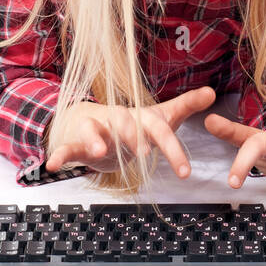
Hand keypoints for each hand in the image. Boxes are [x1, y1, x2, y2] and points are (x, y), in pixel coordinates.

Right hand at [45, 86, 215, 178]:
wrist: (87, 122)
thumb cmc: (128, 125)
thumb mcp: (157, 117)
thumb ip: (184, 106)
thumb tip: (213, 93)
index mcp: (138, 117)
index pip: (158, 127)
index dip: (172, 147)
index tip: (185, 171)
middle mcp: (116, 119)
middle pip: (125, 124)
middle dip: (134, 137)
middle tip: (144, 153)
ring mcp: (94, 129)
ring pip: (93, 129)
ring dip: (94, 139)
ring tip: (97, 151)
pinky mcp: (75, 142)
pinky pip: (67, 147)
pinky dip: (59, 155)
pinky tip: (52, 165)